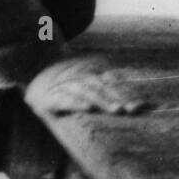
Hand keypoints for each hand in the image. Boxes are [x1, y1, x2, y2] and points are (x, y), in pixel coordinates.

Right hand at [24, 55, 150, 115]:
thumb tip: (147, 105)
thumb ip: (113, 89)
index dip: (128, 93)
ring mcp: (64, 85)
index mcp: (92, 72)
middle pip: (104, 87)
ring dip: (103, 101)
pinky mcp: (49, 98)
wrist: (31, 68)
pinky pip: (65, 100)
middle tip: (134, 110)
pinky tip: (88, 109)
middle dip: (120, 98)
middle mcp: (79, 77)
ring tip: (118, 110)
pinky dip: (77, 103)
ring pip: (87, 92)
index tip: (143, 105)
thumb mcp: (87, 82)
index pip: (114, 82)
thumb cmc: (66, 84)